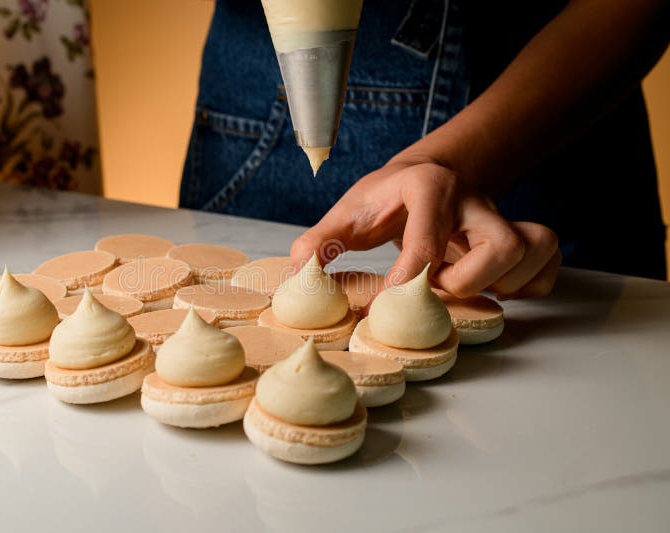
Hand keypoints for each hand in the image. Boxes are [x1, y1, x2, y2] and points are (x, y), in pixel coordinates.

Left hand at [290, 158, 560, 298]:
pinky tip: (495, 288)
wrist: (431, 175)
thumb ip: (322, 241)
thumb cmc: (387, 198)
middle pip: (500, 247)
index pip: (426, 243)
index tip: (384, 308)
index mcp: (428, 188)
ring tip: (463, 287)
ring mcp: (503, 217)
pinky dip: (530, 286)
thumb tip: (299, 275)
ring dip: (501, 284)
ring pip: (531, 251)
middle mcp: (473, 201)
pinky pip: (548, 263)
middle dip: (466, 282)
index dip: (404, 285)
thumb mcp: (350, 211)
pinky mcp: (522, 235)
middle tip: (436, 289)